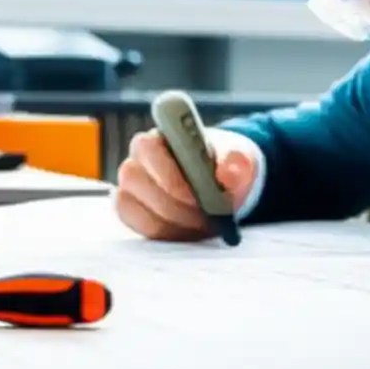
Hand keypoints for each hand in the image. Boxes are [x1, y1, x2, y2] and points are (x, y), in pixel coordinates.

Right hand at [114, 127, 259, 240]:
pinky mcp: (132, 211)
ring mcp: (131, 187)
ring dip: (170, 221)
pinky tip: (187, 231)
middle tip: (204, 216)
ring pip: (133, 206)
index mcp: (159, 136)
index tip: (197, 194)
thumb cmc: (224, 167)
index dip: (168, 174)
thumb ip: (236, 163)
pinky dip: (164, 232)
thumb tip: (230, 172)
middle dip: (172, 204)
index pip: (146, 147)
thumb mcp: (238, 160)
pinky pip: (138, 226)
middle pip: (135, 179)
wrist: (222, 185)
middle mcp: (137, 159)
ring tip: (201, 223)